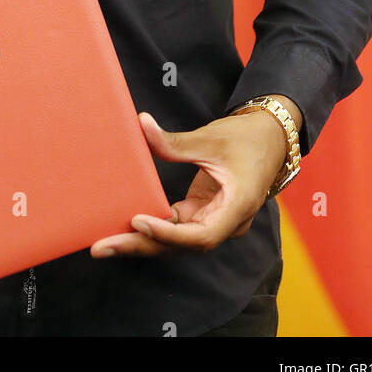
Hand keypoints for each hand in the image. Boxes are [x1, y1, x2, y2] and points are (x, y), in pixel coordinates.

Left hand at [90, 108, 288, 257]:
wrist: (270, 138)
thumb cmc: (247, 138)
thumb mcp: (211, 138)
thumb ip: (175, 142)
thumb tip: (140, 124)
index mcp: (237, 207)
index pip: (201, 235)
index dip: (168, 234)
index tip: (138, 221)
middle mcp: (226, 223)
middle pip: (182, 245)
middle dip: (141, 245)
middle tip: (102, 246)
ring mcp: (215, 221)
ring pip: (176, 240)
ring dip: (142, 241)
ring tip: (104, 242)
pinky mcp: (204, 213)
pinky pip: (176, 227)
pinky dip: (152, 227)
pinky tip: (124, 227)